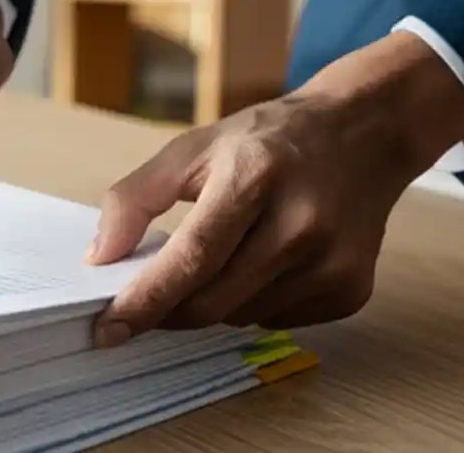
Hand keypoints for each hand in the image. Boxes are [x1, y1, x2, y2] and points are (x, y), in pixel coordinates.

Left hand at [86, 32, 463, 345]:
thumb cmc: (268, 141)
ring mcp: (331, 263)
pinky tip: (263, 264)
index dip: (145, 299)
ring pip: (240, 317)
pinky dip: (251, 304)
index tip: (107, 329)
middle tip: (144, 300)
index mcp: (255, 177)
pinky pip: (276, 320)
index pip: (191, 257)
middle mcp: (301, 225)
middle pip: (212, 300)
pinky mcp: (350, 291)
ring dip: (211, 303)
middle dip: (167, 310)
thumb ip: (136, 198)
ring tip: (220, 257)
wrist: (364, 134)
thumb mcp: (193, 148)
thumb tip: (99, 258)